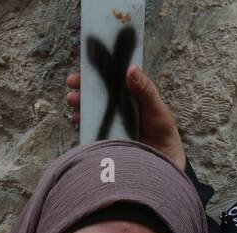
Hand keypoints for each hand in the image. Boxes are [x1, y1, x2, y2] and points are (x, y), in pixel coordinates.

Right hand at [65, 66, 186, 170]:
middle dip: (82, 90)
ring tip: (73, 104)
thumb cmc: (162, 130)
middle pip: (96, 95)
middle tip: (72, 88)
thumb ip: (144, 89)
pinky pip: (93, 129)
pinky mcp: (108, 138)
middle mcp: (118, 108)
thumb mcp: (156, 107)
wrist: (164, 160)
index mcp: (129, 95)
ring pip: (92, 111)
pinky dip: (84, 124)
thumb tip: (131, 69)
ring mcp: (112, 123)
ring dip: (80, 106)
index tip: (82, 72)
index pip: (109, 81)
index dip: (94, 75)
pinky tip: (79, 121)